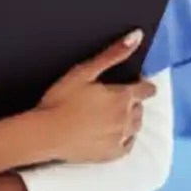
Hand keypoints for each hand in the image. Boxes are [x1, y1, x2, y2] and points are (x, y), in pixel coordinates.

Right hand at [36, 29, 156, 163]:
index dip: (141, 84)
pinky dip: (126, 139)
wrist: (43, 134)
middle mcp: (126, 119)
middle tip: (115, 99)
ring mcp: (119, 138)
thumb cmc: (60, 100)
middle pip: (140, 107)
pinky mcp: (110, 154)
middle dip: (132, 101)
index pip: (146, 89)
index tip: (133, 83)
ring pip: (136, 126)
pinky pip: (128, 145)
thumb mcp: (85, 71)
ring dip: (130, 118)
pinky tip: (116, 135)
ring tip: (113, 115)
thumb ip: (113, 54)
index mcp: (123, 97)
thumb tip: (137, 35)